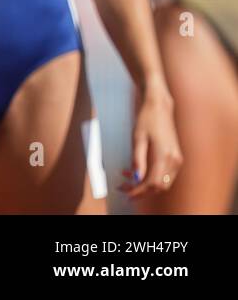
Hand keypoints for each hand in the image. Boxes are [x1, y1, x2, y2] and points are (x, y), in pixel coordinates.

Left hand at [118, 84, 182, 199]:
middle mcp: (175, 161)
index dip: (138, 191)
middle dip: (141, 190)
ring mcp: (177, 160)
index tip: (125, 192)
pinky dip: (150, 177)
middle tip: (123, 187)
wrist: (159, 107)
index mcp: (165, 156)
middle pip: (159, 186)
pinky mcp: (175, 157)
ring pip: (162, 182)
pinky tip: (135, 171)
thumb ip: (137, 160)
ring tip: (126, 179)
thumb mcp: (137, 138)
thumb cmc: (147, 119)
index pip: (152, 183)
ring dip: (145, 184)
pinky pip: (164, 174)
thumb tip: (135, 178)